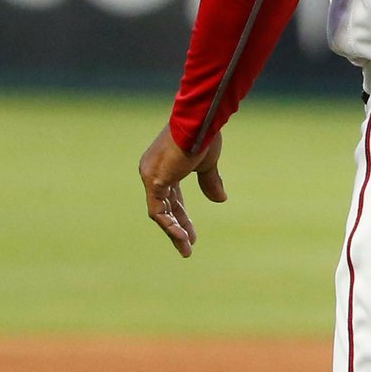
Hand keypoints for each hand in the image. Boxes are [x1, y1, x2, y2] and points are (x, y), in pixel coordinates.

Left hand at [140, 128, 225, 256]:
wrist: (200, 122)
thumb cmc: (203, 135)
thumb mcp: (206, 164)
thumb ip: (209, 182)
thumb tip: (221, 200)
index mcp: (163, 166)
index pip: (170, 197)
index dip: (182, 216)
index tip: (192, 234)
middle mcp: (151, 171)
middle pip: (165, 206)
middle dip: (178, 227)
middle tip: (189, 245)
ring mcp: (150, 176)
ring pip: (159, 212)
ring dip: (174, 232)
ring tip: (186, 249)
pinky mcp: (154, 180)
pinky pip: (158, 211)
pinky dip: (170, 225)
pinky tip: (182, 237)